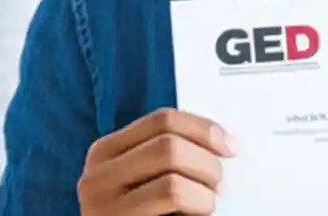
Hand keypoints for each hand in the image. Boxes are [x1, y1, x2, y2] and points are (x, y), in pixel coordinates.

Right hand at [78, 108, 234, 215]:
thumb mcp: (141, 181)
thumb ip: (166, 159)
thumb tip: (220, 143)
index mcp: (105, 153)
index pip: (162, 120)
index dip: (203, 129)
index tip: (229, 147)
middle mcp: (97, 177)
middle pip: (169, 145)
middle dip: (207, 163)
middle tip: (220, 184)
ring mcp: (104, 207)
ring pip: (172, 179)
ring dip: (205, 192)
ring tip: (207, 205)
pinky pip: (172, 198)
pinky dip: (198, 206)